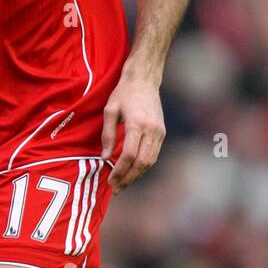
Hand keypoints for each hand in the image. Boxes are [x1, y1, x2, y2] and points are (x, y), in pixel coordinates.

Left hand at [101, 70, 164, 193]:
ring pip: (150, 161)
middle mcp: (151, 130)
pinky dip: (143, 166)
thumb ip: (107, 135)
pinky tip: (132, 171)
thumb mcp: (110, 110)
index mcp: (137, 124)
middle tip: (116, 188)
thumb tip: (105, 158)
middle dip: (128, 178)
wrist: (145, 79)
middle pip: (141, 163)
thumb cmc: (124, 92)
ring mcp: (159, 132)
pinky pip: (153, 155)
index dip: (119, 171)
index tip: (110, 181)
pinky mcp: (162, 132)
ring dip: (137, 175)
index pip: (129, 155)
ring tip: (123, 183)